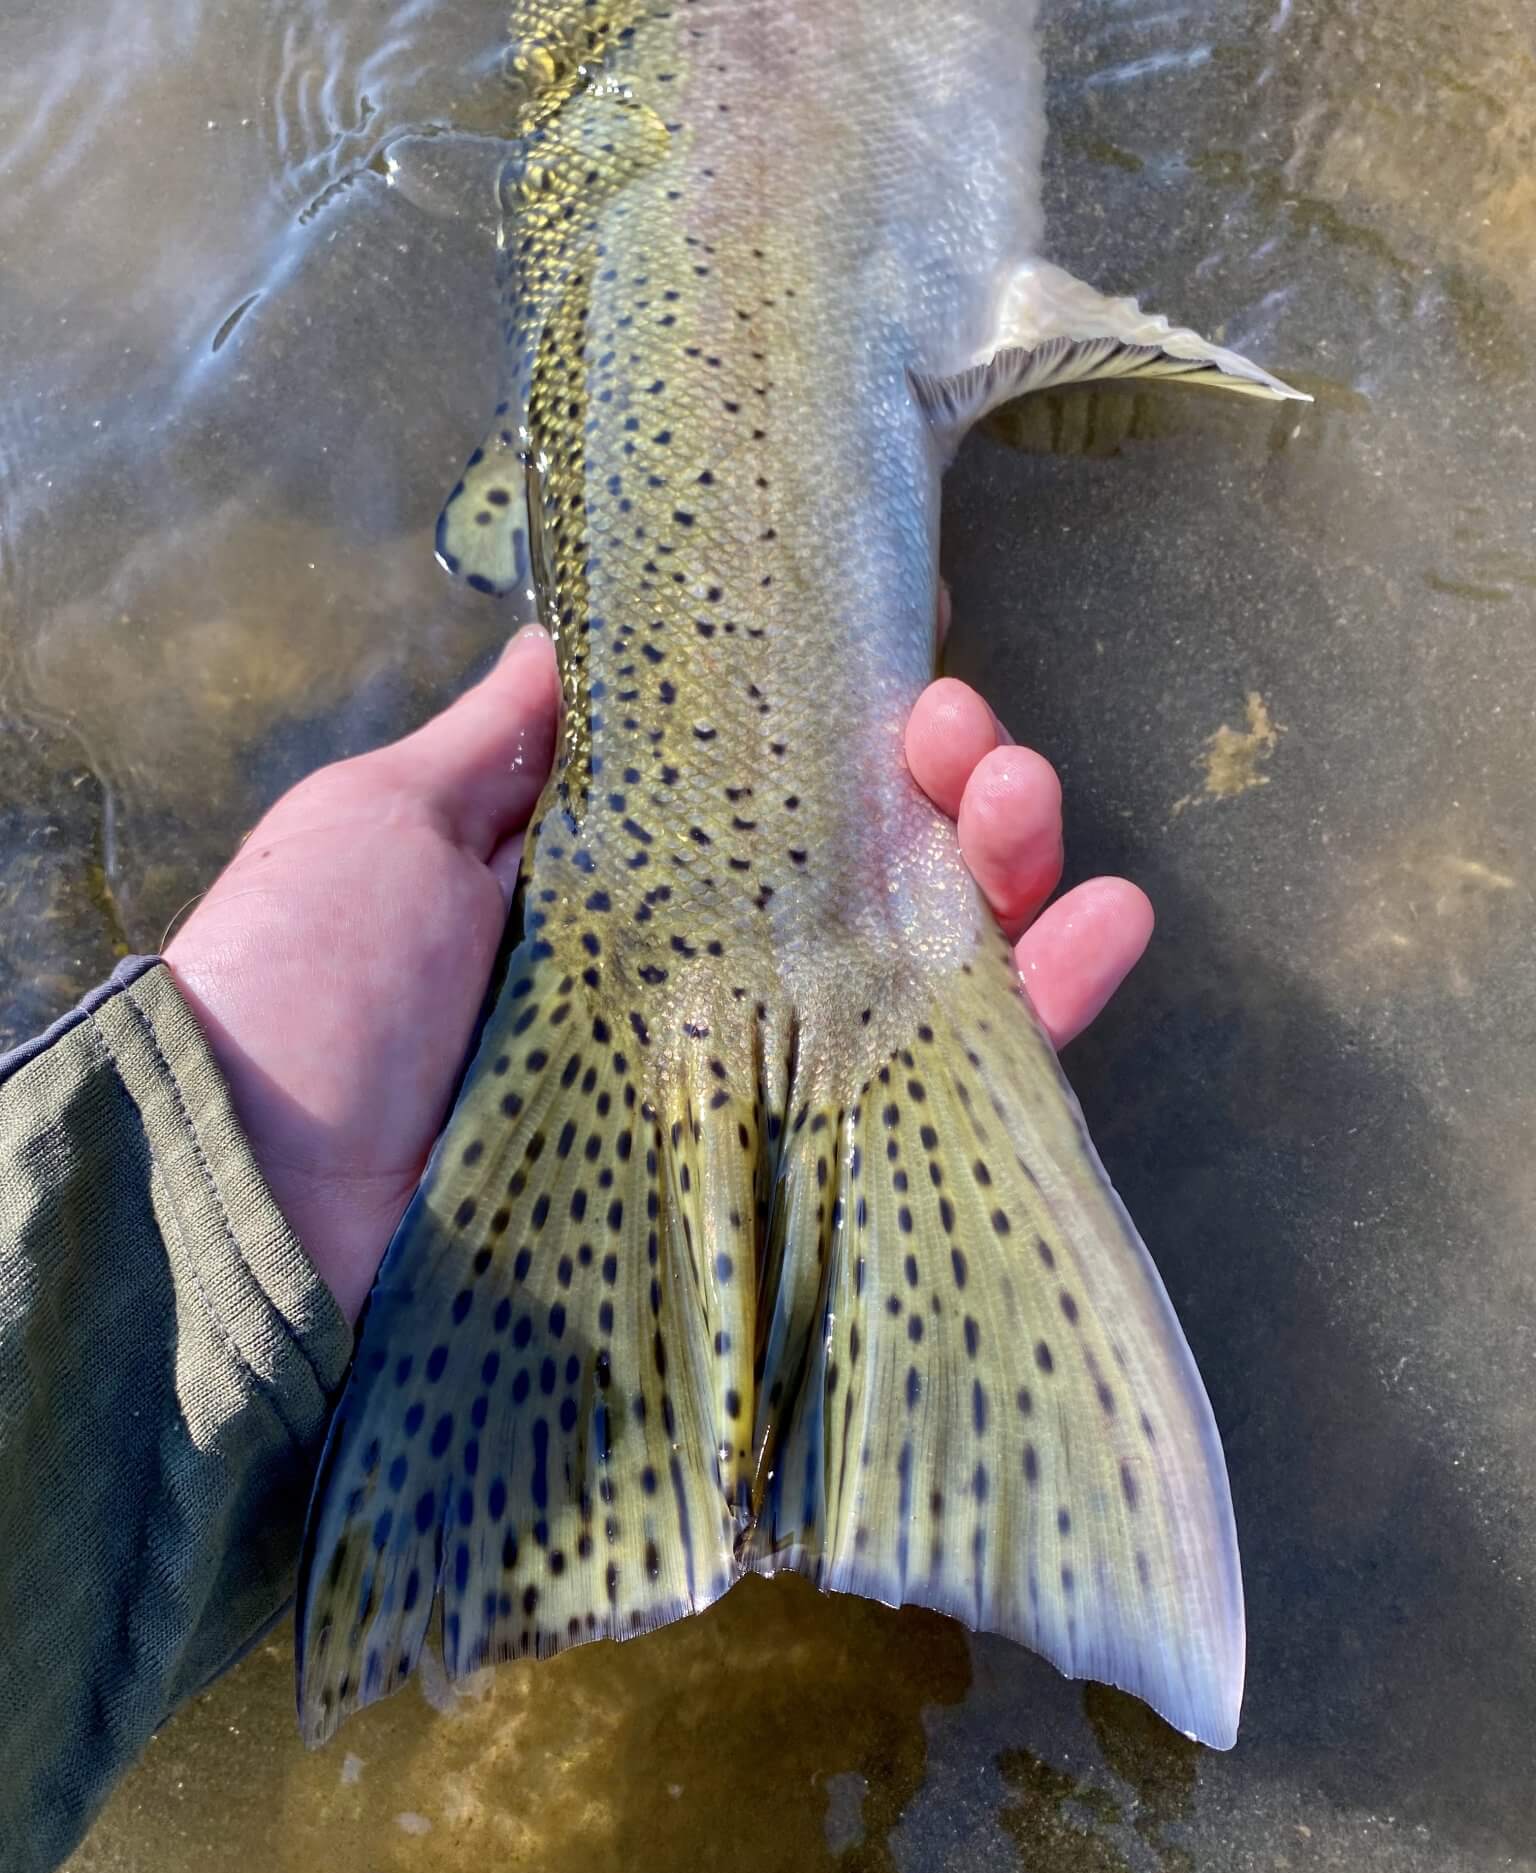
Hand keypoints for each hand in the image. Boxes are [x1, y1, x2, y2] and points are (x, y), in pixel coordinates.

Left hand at [167, 629, 1151, 1319]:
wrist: (254, 1221)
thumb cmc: (304, 997)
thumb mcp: (380, 831)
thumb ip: (495, 753)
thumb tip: (564, 641)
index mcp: (606, 896)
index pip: (765, 799)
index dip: (841, 727)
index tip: (900, 652)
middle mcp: (692, 990)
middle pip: (863, 878)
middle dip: (940, 785)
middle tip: (966, 734)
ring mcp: (750, 1093)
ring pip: (921, 971)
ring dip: (1006, 867)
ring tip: (1028, 797)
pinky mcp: (792, 1193)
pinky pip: (942, 1104)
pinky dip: (1044, 1018)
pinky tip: (1109, 927)